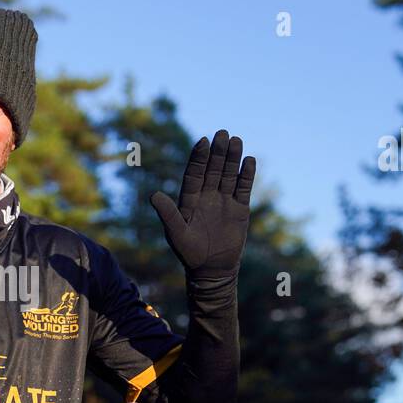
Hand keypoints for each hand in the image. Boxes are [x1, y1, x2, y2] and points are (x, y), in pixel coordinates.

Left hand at [150, 130, 256, 278]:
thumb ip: (167, 214)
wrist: (211, 269)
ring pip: (229, 175)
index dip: (198, 158)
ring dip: (232, 158)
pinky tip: (249, 161)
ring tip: (236, 140)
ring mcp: (224, 201)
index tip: (202, 141)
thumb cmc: (189, 253)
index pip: (194, 173)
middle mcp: (207, 196)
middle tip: (222, 133)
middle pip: (213, 169)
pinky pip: (244, 188)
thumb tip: (153, 195)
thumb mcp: (176, 233)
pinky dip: (247, 175)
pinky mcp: (240, 209)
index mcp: (190, 199)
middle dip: (217, 152)